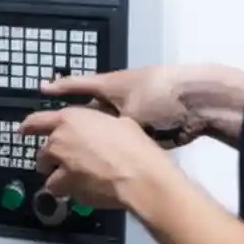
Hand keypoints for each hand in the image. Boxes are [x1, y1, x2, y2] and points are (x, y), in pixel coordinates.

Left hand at [18, 106, 177, 209]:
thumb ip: (98, 124)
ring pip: (49, 177)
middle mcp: (58, 140)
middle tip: (67, 164)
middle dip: (50, 161)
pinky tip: (87, 192)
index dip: (27, 127)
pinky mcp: (67, 187)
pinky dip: (71, 193)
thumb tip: (101, 129)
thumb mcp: (117, 122)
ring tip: (76, 182)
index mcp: (69, 119)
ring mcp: (60, 166)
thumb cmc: (134, 144)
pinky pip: (63, 192)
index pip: (36, 121)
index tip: (21, 131)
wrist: (139, 175)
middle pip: (42, 153)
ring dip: (58, 180)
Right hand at [42, 65, 209, 146]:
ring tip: (76, 151)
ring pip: (107, 125)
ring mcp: (136, 110)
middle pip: (91, 109)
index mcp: (110, 84)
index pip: (78, 85)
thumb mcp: (129, 113)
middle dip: (75, 120)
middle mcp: (120, 96)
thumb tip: (92, 147)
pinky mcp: (151, 126)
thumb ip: (109, 130)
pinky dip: (114, 145)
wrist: (202, 102)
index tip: (42, 90)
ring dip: (96, 136)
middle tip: (54, 134)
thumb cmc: (160, 99)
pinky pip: (124, 136)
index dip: (60, 88)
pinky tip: (104, 158)